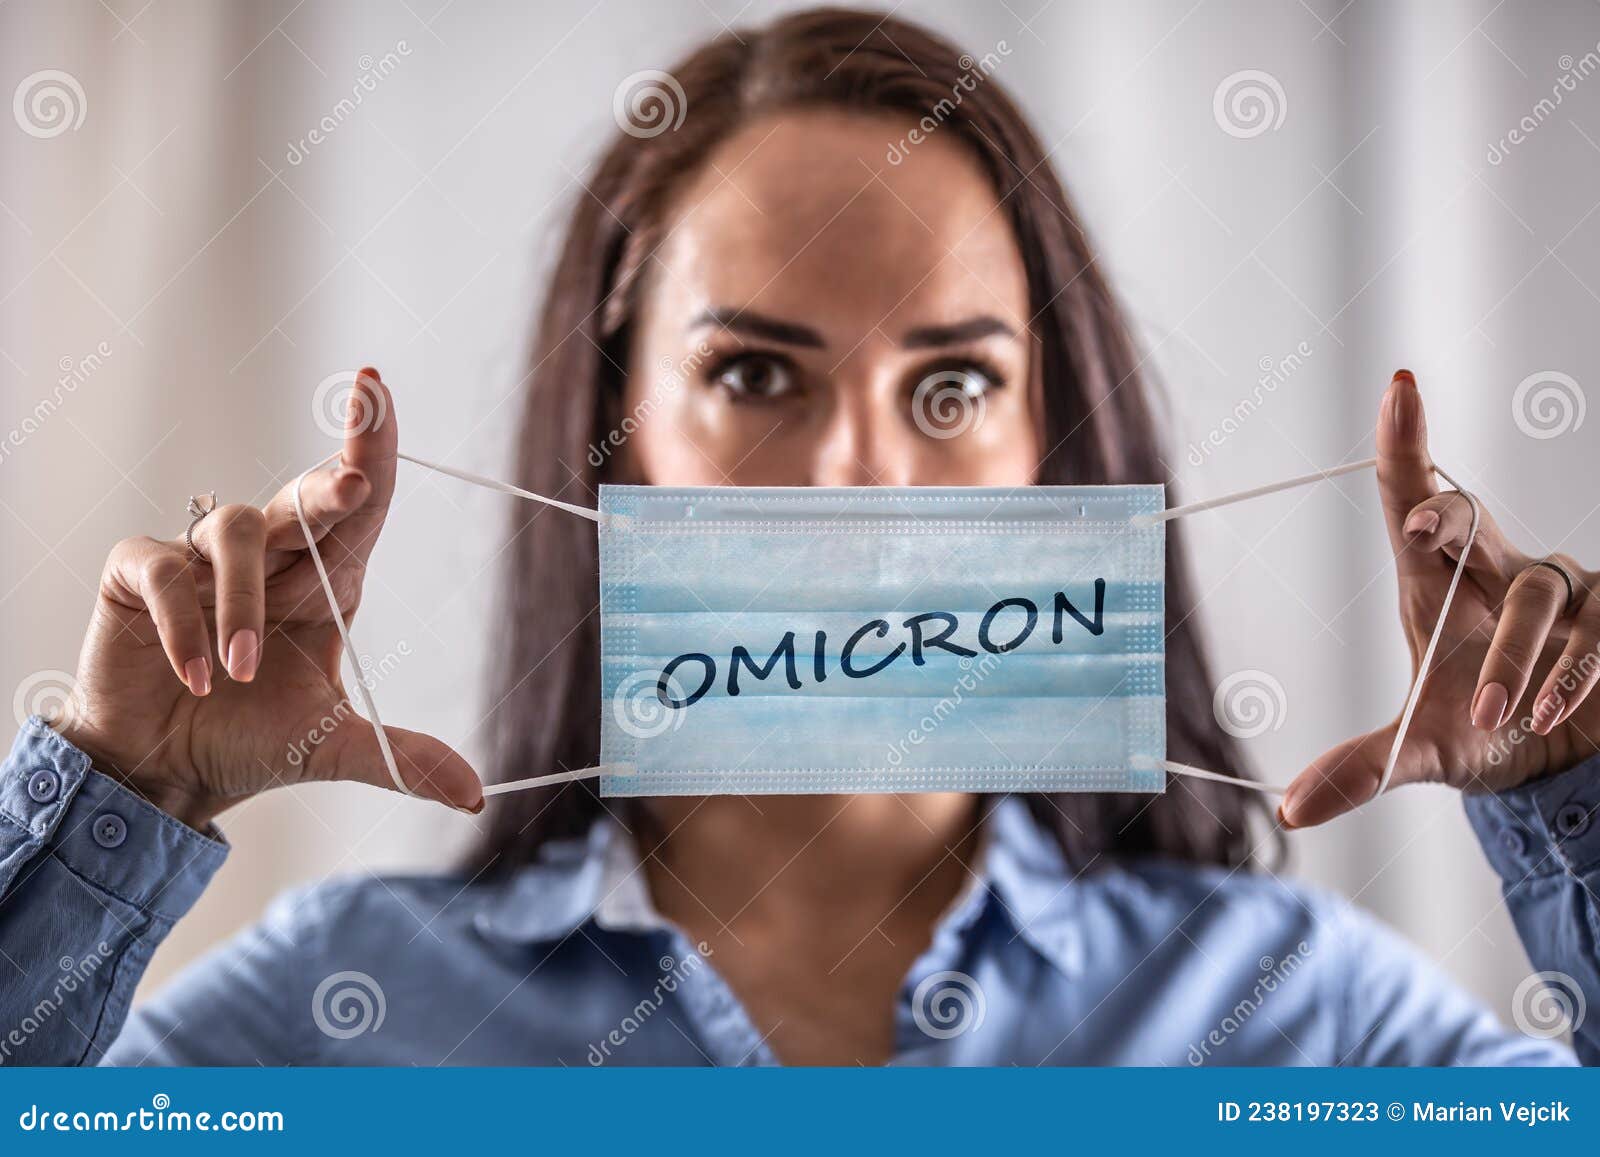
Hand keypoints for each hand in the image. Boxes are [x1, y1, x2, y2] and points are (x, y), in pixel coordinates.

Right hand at [55, 368, 481, 827]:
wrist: (163, 772)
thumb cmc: (250, 741)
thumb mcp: (331, 748)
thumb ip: (401, 760)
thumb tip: (475, 796)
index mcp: (329, 577)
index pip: (362, 499)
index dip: (372, 443)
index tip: (377, 388)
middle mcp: (273, 554)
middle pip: (306, 493)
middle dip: (333, 481)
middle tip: (354, 481)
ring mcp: (204, 557)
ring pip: (237, 532)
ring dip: (243, 605)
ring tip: (244, 672)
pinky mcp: (141, 572)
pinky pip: (167, 570)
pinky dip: (186, 624)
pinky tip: (197, 676)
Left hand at [1281, 370, 1598, 827]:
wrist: (1558, 766)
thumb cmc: (1479, 730)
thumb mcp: (1421, 754)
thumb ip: (1362, 772)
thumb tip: (1291, 811)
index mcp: (1436, 582)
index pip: (1415, 495)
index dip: (1406, 440)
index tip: (1398, 385)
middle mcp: (1496, 570)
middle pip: (1472, 519)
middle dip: (1448, 519)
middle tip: (1419, 534)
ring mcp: (1562, 588)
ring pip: (1534, 596)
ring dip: (1513, 660)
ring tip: (1496, 717)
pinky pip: (1594, 632)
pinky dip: (1569, 677)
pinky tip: (1551, 713)